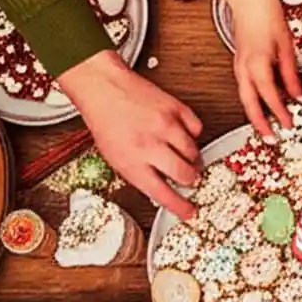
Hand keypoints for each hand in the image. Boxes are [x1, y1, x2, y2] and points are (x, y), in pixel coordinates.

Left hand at [59, 50, 202, 219]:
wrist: (104, 88)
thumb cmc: (107, 122)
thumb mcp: (116, 158)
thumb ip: (142, 175)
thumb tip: (164, 188)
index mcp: (133, 163)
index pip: (164, 194)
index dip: (181, 207)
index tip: (190, 212)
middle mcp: (151, 146)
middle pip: (186, 174)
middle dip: (190, 180)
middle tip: (189, 178)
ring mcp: (166, 126)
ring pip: (194, 152)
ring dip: (191, 158)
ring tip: (181, 154)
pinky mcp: (176, 109)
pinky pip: (197, 129)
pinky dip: (192, 134)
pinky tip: (181, 134)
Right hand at [230, 0, 301, 141]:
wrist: (249, 0)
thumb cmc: (267, 16)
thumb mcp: (286, 47)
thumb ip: (291, 75)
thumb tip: (299, 95)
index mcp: (257, 64)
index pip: (269, 96)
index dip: (279, 113)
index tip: (289, 125)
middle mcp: (244, 68)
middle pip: (250, 104)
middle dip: (259, 124)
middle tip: (270, 140)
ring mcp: (239, 67)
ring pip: (245, 97)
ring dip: (255, 114)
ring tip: (267, 127)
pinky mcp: (239, 64)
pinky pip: (245, 88)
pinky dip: (253, 100)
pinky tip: (263, 105)